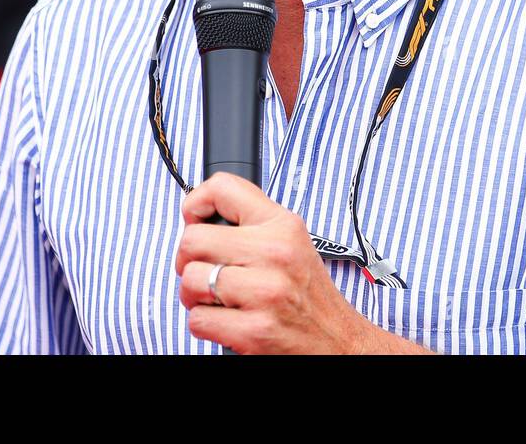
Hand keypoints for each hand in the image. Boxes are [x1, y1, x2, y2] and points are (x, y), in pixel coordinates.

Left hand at [175, 171, 385, 353]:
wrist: (337, 339)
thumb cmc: (308, 294)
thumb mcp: (291, 242)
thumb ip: (253, 223)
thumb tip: (199, 215)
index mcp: (282, 226)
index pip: (222, 188)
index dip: (195, 203)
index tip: (195, 220)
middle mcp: (275, 253)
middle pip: (192, 240)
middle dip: (188, 260)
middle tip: (205, 271)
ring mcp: (265, 292)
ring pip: (190, 280)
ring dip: (193, 295)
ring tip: (214, 298)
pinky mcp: (255, 330)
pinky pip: (198, 319)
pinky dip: (203, 323)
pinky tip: (225, 319)